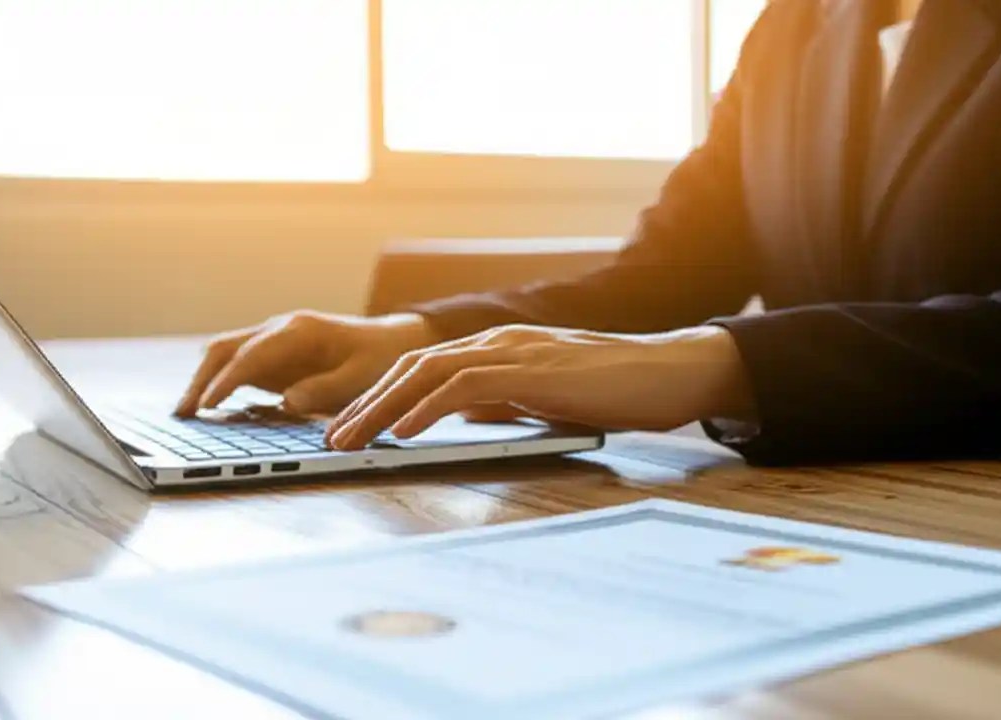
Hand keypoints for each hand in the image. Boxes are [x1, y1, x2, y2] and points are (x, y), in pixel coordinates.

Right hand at [176, 311, 439, 415]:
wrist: (389, 342)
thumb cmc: (377, 360)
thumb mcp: (361, 377)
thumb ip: (326, 388)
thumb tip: (286, 402)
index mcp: (299, 331)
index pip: (251, 354)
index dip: (227, 380)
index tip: (208, 404)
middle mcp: (278, 330)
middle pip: (225, 348)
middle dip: (201, 379)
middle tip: (184, 414)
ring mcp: (271, 342)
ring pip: (223, 354)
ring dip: (203, 380)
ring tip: (185, 414)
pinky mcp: (270, 358)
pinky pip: (235, 367)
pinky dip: (216, 384)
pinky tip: (206, 410)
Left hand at [325, 324, 754, 449]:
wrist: (670, 371)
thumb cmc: (613, 390)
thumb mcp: (542, 397)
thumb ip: (500, 400)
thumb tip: (461, 416)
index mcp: (495, 349)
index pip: (420, 369)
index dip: (378, 397)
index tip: (349, 427)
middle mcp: (495, 342)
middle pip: (410, 367)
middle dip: (364, 403)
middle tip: (330, 438)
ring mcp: (512, 350)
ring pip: (427, 373)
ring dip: (382, 408)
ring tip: (351, 440)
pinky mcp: (532, 368)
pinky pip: (467, 385)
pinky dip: (429, 408)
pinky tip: (407, 431)